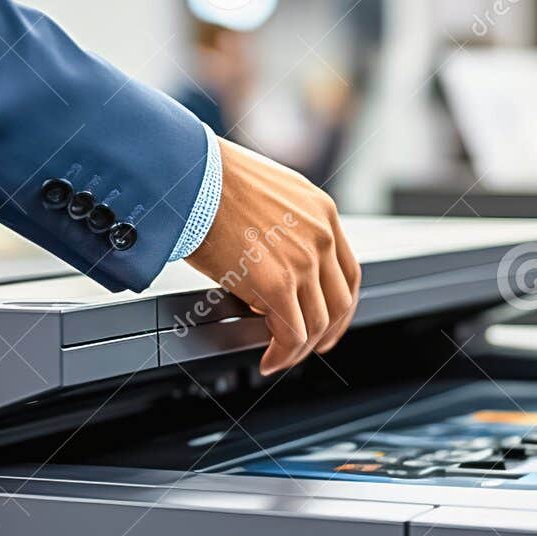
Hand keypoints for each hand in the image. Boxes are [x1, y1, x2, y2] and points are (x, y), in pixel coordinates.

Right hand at [186, 138, 358, 375]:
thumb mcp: (267, 194)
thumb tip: (276, 260)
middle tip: (308, 347)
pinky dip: (282, 355)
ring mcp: (303, 261)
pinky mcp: (277, 283)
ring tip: (279, 356)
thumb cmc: (211, 180)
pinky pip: (291, 334)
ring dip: (300, 349)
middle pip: (340, 302)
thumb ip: (285, 226)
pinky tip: (268, 359)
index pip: (348, 271)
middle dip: (326, 333)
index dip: (342, 304)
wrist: (189, 176)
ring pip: (317, 324)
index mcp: (321, 212)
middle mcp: (321, 235)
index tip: (331, 320)